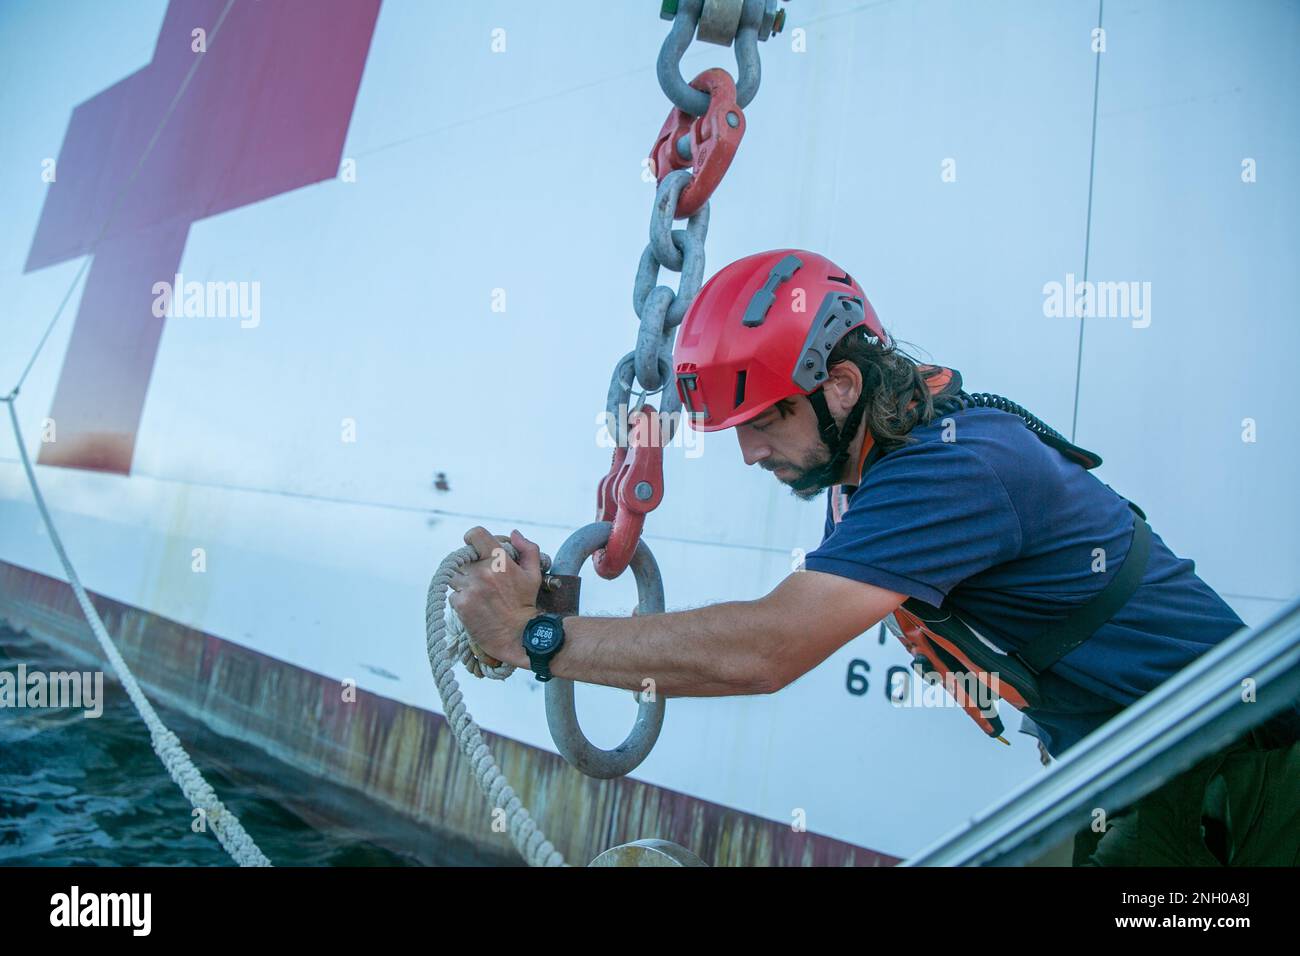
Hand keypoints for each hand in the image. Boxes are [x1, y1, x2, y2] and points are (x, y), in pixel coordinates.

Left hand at [448, 527, 541, 668]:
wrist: (518, 636)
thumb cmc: (526, 604)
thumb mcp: (534, 574)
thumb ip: (527, 549)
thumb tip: (514, 534)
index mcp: (499, 561)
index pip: (475, 535)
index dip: (473, 538)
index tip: (476, 547)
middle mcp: (482, 572)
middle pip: (463, 558)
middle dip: (471, 566)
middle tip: (481, 577)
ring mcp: (469, 589)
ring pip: (455, 577)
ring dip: (464, 582)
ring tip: (479, 593)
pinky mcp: (461, 605)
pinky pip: (453, 595)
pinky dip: (462, 599)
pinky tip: (476, 606)